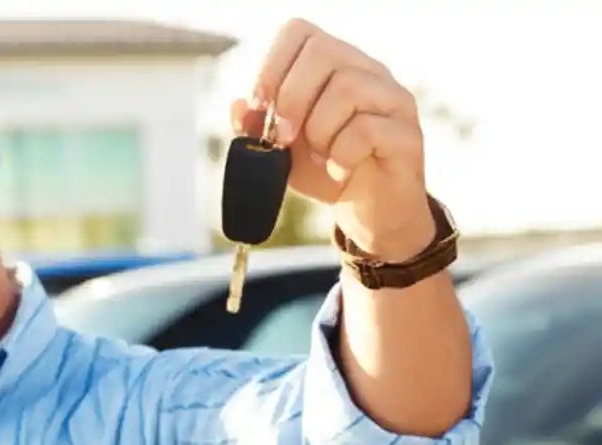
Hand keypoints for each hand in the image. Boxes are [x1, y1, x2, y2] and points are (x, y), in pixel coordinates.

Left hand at [231, 19, 434, 260]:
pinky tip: (339, 171)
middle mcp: (367, 71)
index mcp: (332, 66)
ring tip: (319, 156)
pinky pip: (368, 128)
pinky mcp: (407, 132)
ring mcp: (392, 98)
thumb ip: (255, 128)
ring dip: (319, 131)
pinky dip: (342, 156)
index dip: (271, 65)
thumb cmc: (324, 170)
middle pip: (323, 52)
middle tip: (284, 138)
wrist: (367, 211)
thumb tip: (239, 106)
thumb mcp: (279, 150)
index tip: (260, 105)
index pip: (299, 31)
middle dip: (291, 99)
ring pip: (348, 87)